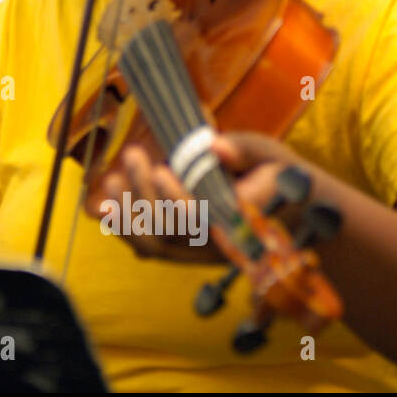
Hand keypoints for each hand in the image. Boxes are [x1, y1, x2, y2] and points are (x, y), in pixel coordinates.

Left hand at [85, 131, 315, 263]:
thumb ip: (245, 151)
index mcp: (245, 219)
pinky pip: (152, 248)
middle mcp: (221, 243)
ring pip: (157, 244)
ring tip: (112, 179)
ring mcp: (201, 251)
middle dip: (145, 193)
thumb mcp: (270, 154)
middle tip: (132, 153)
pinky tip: (104, 209)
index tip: (162, 168)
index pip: (205, 220)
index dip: (177, 199)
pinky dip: (126, 229)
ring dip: (128, 212)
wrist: (291, 212)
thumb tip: (214, 146)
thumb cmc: (278, 175)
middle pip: (173, 230)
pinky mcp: (185, 250)